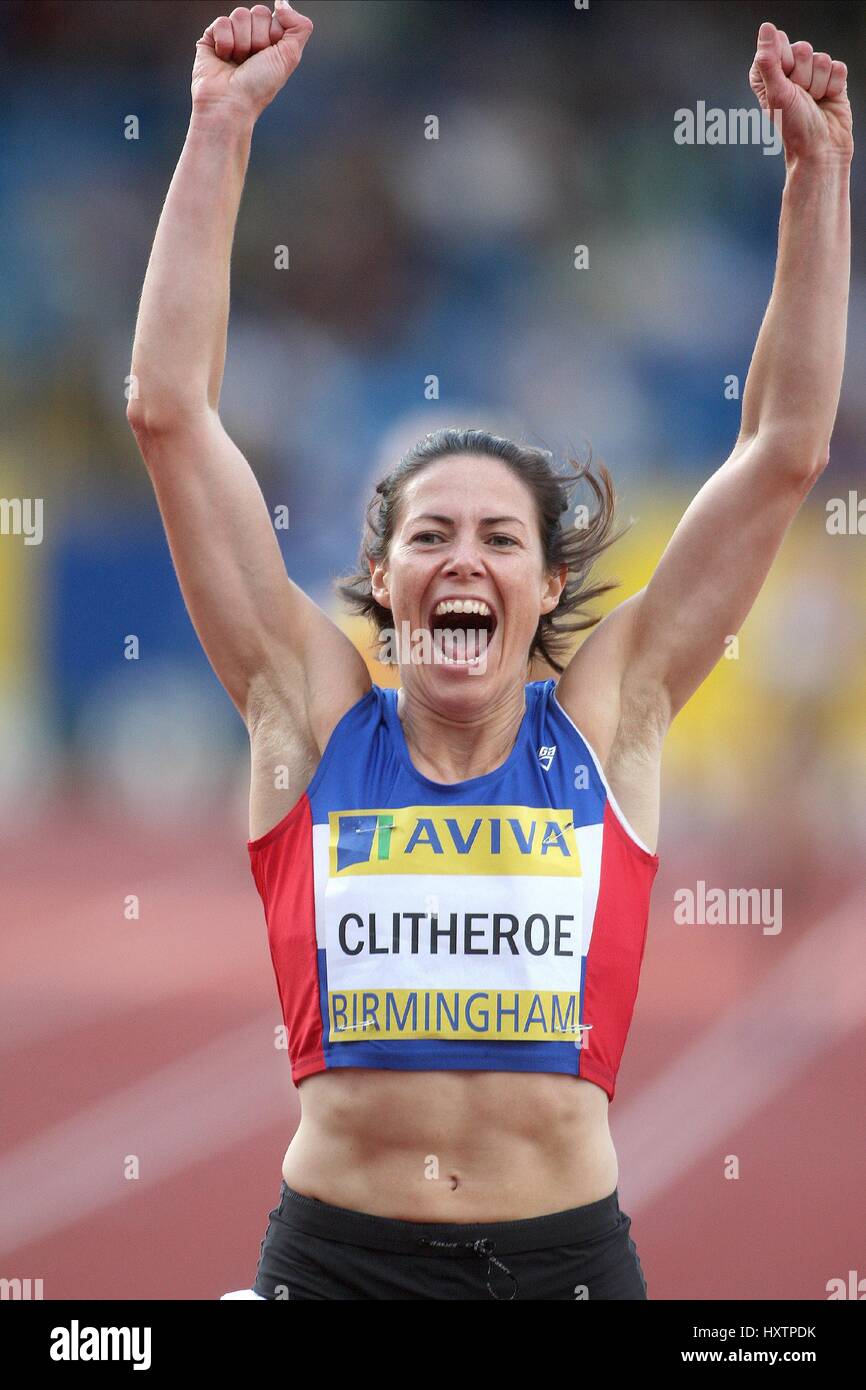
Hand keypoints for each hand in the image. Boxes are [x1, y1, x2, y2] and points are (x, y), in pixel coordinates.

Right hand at [191, 2, 313, 120]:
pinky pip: (221, 22)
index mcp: (271, 42)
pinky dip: (225, 42)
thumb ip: (300, 26)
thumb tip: (282, 3)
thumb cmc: (259, 86)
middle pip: (258, 12)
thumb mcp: (290, 57)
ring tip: (237, 62)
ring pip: (240, 15)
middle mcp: (252, 37)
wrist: (231, 102)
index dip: (274, 34)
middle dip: (258, 38)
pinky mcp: (211, 37)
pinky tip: (223, 58)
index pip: (275, 15)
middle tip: (252, 60)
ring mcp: (231, 36)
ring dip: (241, 43)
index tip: (269, 56)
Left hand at [749, 21, 851, 163]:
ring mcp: (812, 76)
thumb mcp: (776, 93)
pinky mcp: (832, 81)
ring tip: (813, 103)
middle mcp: (789, 72)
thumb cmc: (793, 127)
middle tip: (800, 98)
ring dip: (818, 84)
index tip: (783, 86)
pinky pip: (838, 67)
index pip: (778, 43)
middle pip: (802, 48)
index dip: (783, 63)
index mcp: (768, 74)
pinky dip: (834, 86)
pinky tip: (827, 101)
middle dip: (802, 75)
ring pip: (822, 57)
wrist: (821, 150)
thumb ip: (769, 60)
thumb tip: (766, 27)